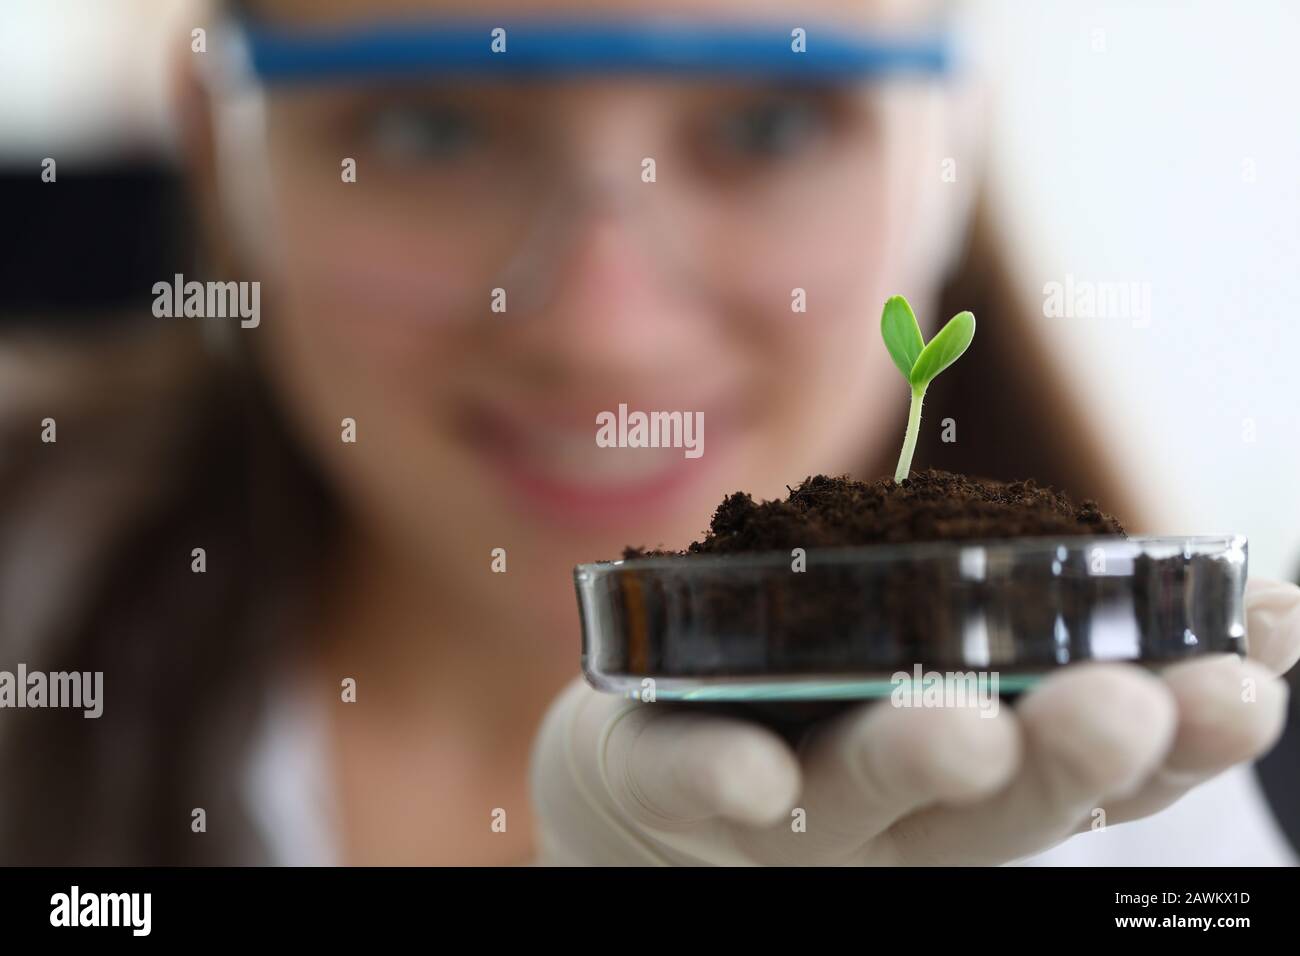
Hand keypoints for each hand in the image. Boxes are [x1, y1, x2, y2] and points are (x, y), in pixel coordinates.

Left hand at [530, 577, 1299, 864]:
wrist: (651, 779)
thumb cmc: (821, 702)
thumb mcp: (939, 659)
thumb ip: (1037, 627)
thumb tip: (1213, 578)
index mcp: (982, 771)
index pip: (1102, 764)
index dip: (1189, 717)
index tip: (1267, 641)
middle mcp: (898, 812)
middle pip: (998, 800)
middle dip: (1068, 751)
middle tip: (1124, 703)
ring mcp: (781, 807)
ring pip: (858, 795)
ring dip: (916, 763)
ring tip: (963, 729)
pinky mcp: (662, 784)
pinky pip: (686, 779)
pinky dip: (722, 776)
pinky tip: (752, 773)